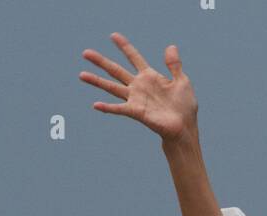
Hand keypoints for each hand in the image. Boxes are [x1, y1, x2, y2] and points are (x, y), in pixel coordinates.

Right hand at [80, 33, 197, 142]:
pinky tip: (95, 105)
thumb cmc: (185, 107)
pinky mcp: (136, 112)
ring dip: (96, 81)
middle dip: (101, 61)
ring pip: (112, 87)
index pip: (134, 57)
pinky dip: (107, 107)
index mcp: (149, 76)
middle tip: (86, 52)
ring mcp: (136, 99)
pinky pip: (118, 109)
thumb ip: (174, 64)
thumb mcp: (182, 81)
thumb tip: (170, 46)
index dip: (124, 46)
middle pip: (116, 70)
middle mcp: (139, 86)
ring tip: (82, 74)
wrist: (184, 128)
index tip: (113, 36)